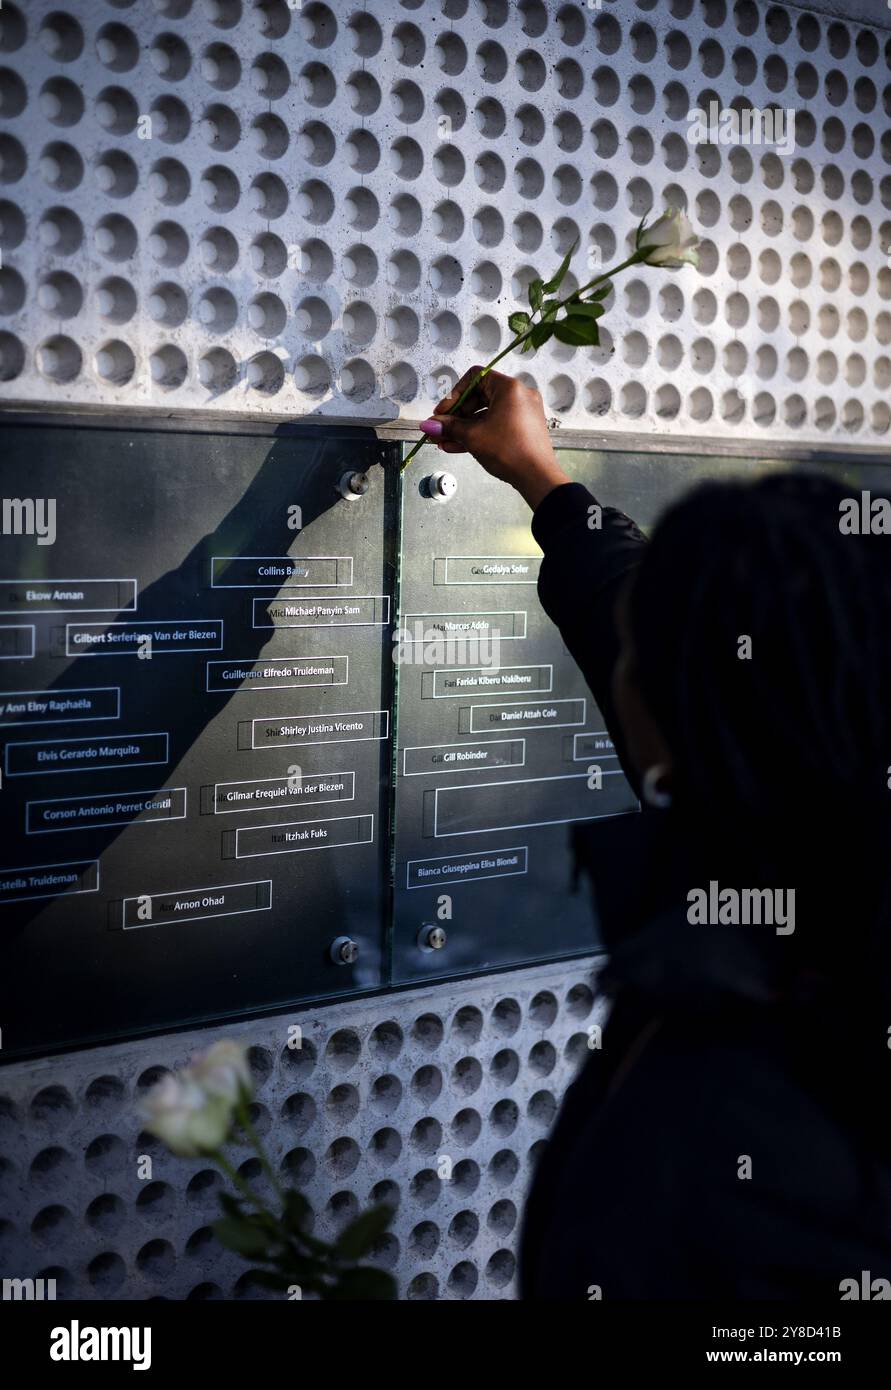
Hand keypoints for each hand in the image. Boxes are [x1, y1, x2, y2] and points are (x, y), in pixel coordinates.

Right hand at [420, 368, 570, 509]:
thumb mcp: (472, 436)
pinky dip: (478, 433)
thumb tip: (427, 425)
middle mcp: (518, 395)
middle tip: (439, 430)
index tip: (442, 413)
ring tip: (443, 442)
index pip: (474, 378)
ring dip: (463, 428)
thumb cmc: (507, 450)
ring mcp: (522, 412)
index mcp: (509, 388)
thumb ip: (449, 427)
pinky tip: (457, 447)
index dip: (454, 394)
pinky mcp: (523, 429)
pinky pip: (496, 425)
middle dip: (456, 416)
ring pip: (486, 414)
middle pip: (479, 396)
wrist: (537, 477)